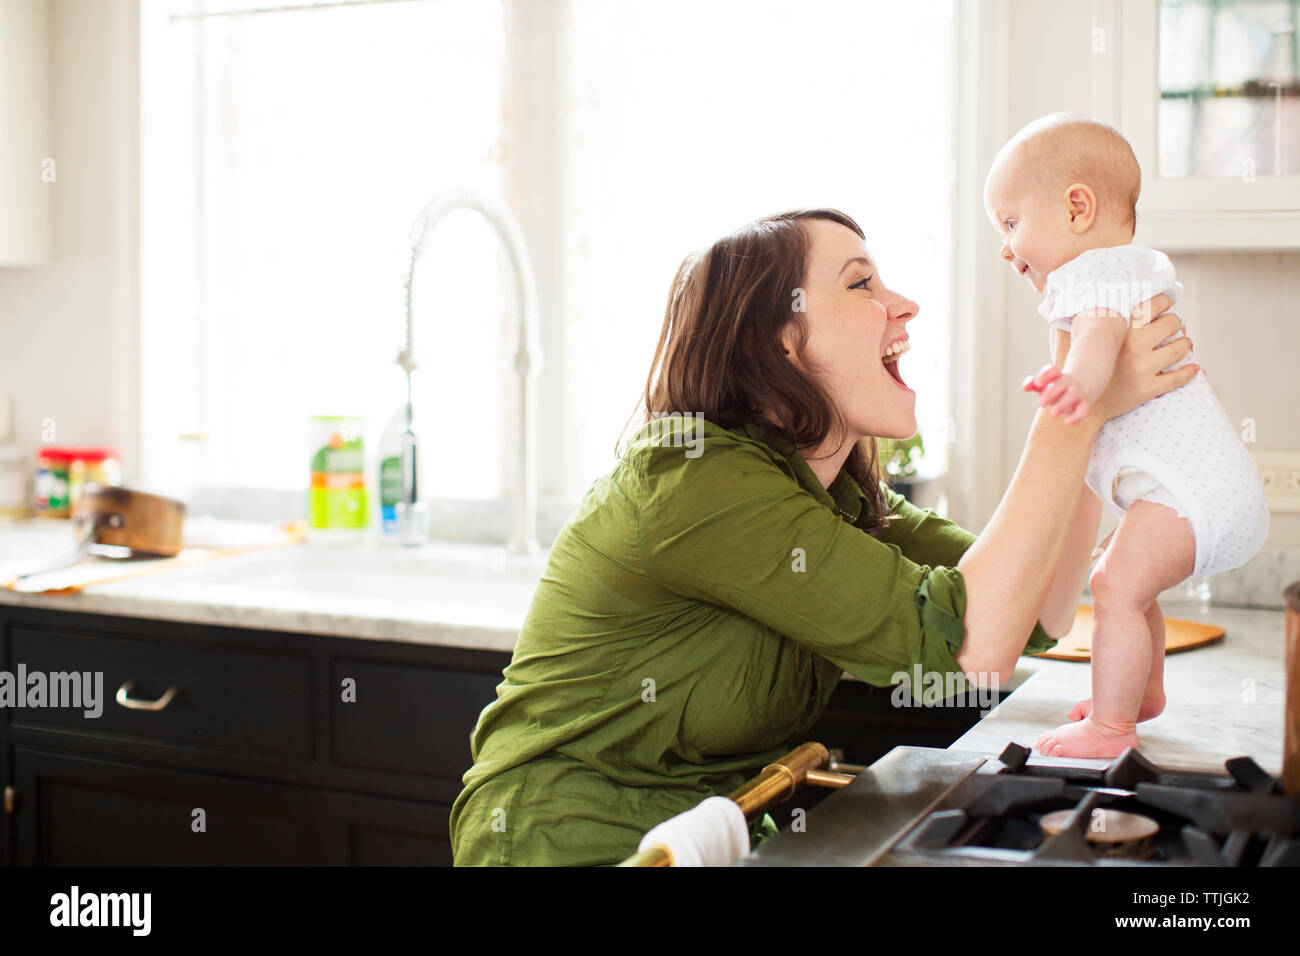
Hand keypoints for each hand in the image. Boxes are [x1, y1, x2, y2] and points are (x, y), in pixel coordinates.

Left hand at [1021, 366, 1092, 424]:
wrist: (1078, 391)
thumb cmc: (1054, 389)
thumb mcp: (1042, 385)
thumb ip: (1032, 384)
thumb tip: (1025, 388)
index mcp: (1057, 376)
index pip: (1053, 370)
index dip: (1045, 375)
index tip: (1037, 383)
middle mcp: (1068, 382)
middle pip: (1061, 383)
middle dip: (1051, 393)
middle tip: (1040, 403)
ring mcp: (1076, 393)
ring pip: (1072, 395)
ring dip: (1063, 403)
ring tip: (1053, 413)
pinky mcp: (1082, 405)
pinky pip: (1082, 409)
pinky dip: (1077, 416)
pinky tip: (1068, 422)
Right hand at [1091, 294, 1197, 423]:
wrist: (1080, 402)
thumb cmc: (1079, 369)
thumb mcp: (1077, 340)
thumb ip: (1083, 320)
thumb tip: (1085, 303)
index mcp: (1119, 331)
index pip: (1152, 306)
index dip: (1164, 301)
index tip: (1167, 303)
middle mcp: (1133, 347)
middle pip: (1172, 324)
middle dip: (1176, 323)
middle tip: (1174, 326)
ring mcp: (1142, 369)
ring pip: (1179, 349)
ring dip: (1186, 344)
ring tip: (1184, 344)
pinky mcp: (1147, 389)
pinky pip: (1178, 378)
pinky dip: (1190, 372)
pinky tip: (1195, 368)